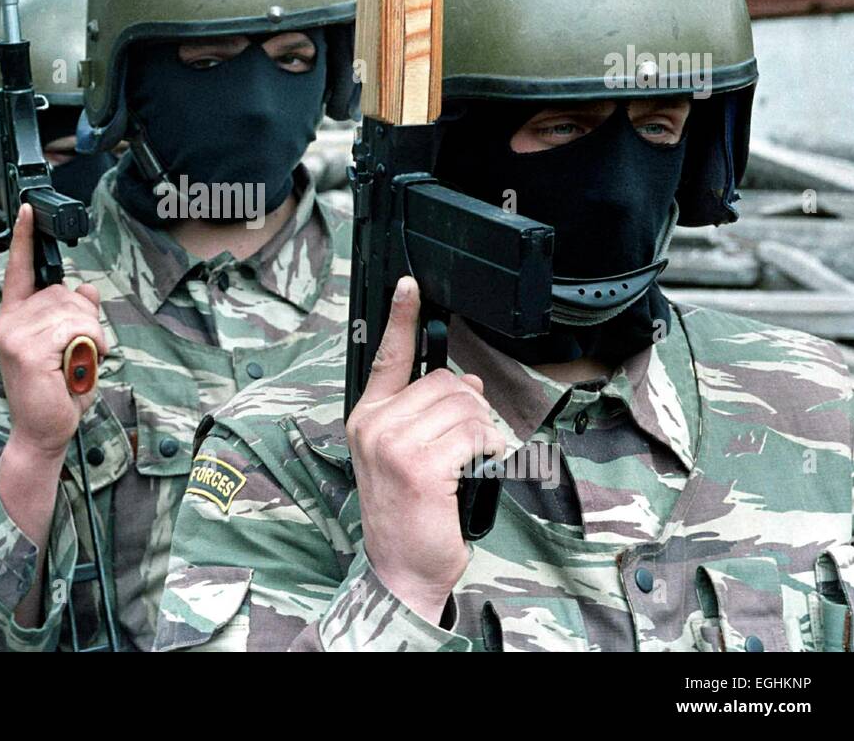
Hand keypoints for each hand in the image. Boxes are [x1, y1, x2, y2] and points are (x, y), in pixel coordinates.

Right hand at [0, 203, 107, 462]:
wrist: (44, 431)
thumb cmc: (56, 392)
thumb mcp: (72, 348)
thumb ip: (76, 316)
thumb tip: (87, 287)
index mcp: (16, 317)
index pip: (18, 270)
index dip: (23, 238)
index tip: (27, 209)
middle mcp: (10, 321)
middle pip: (65, 292)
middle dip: (87, 318)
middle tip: (83, 350)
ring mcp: (14, 334)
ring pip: (73, 310)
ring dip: (91, 336)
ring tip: (80, 362)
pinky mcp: (26, 349)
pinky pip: (73, 328)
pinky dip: (88, 345)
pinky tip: (79, 365)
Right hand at [347, 276, 504, 624]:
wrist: (402, 567)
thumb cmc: (408, 515)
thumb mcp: (408, 456)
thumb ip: (427, 415)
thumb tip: (466, 384)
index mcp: (367, 418)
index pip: (386, 357)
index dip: (400, 318)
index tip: (408, 286)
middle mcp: (374, 426)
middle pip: (443, 382)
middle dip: (468, 410)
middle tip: (463, 447)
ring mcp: (394, 444)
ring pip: (463, 406)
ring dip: (480, 433)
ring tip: (465, 464)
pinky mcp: (420, 465)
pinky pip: (472, 433)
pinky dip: (486, 450)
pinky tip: (473, 471)